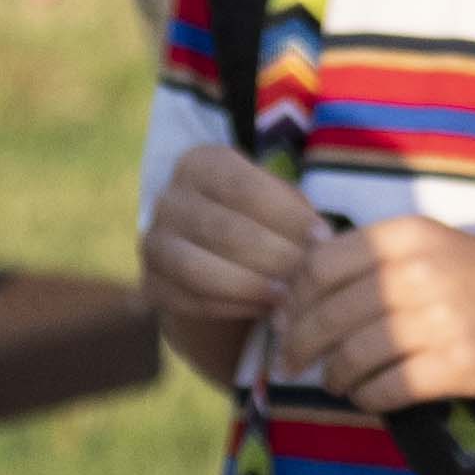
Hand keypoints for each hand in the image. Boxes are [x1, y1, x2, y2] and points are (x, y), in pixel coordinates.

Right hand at [144, 145, 328, 346]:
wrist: (216, 257)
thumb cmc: (259, 220)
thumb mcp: (277, 202)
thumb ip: (295, 214)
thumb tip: (321, 241)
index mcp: (199, 164)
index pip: (244, 188)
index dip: (287, 215)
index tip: (323, 238)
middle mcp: (168, 199)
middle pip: (224, 230)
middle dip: (273, 256)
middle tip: (309, 276)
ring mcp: (154, 243)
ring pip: (199, 270)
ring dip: (250, 287)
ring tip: (287, 298)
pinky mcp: (152, 284)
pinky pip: (191, 300)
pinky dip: (231, 308)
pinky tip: (263, 310)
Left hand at [270, 216, 474, 410]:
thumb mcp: (436, 247)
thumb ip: (376, 259)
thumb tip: (300, 286)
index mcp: (408, 235)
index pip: (321, 264)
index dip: (293, 297)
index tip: (284, 318)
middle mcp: (420, 271)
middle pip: (329, 313)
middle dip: (301, 343)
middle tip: (291, 361)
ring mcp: (440, 319)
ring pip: (353, 354)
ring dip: (334, 375)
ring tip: (334, 382)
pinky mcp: (458, 365)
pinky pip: (388, 387)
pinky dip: (368, 398)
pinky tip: (368, 397)